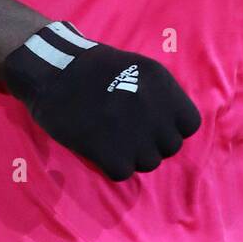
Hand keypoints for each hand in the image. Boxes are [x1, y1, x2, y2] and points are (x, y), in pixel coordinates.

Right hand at [3, 20, 200, 180]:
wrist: (53, 70)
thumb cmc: (91, 68)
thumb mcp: (137, 68)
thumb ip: (158, 94)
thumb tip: (168, 121)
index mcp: (164, 86)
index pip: (189, 125)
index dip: (172, 128)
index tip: (154, 124)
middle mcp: (156, 111)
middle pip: (170, 147)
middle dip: (151, 144)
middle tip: (126, 133)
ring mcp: (136, 134)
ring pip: (148, 163)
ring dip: (131, 156)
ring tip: (110, 139)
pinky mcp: (112, 154)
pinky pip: (124, 173)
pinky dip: (110, 165)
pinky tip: (97, 147)